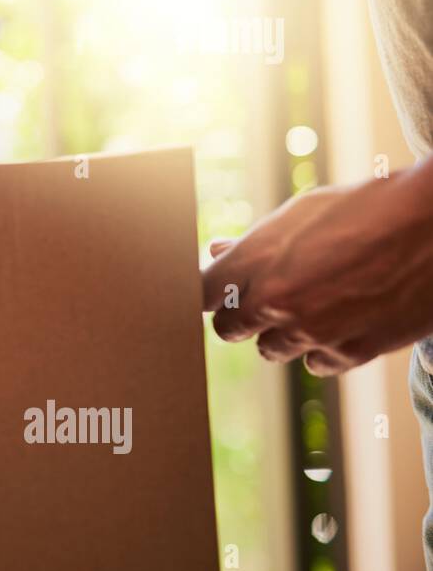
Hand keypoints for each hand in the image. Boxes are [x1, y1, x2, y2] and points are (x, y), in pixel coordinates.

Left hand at [201, 167, 432, 374]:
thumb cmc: (367, 207)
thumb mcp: (301, 213)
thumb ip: (254, 241)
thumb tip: (218, 252)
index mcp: (256, 260)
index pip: (202, 292)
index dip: (209, 291)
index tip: (217, 290)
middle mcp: (275, 301)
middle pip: (227, 328)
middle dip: (240, 314)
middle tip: (261, 297)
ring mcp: (312, 330)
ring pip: (271, 349)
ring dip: (281, 332)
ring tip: (309, 303)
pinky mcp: (350, 352)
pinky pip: (316, 363)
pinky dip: (322, 348)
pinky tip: (340, 321)